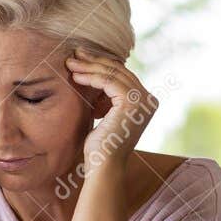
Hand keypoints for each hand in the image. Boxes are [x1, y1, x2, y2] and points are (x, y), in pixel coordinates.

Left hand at [67, 48, 157, 170]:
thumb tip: (94, 77)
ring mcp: (143, 101)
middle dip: (95, 61)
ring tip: (70, 64)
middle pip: (120, 71)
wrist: (104, 167)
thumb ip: (107, 98)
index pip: (123, 76)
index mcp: (146, 103)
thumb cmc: (100, 147)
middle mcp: (150, 100)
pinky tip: (76, 76)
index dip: (101, 65)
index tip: (81, 60)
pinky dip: (91, 76)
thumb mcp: (105, 116)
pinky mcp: (132, 102)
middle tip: (75, 54)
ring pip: (113, 73)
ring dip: (89, 66)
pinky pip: (109, 80)